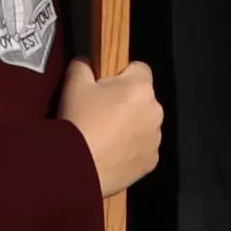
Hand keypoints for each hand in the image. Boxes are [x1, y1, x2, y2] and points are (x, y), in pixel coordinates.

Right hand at [61, 58, 163, 194]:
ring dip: (131, 126)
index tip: (103, 86)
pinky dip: (131, 149)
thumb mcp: (73, 85)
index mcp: (141, 87)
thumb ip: (83, 65)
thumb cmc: (79, 120)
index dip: (121, 74)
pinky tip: (111, 154)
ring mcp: (155, 139)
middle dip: (127, 102)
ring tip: (104, 137)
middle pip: (143, 98)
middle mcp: (156, 111)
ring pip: (144, 124)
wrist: (78, 168)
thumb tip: (86, 62)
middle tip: (100, 113)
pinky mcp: (151, 162)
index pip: (139, 68)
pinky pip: (142, 148)